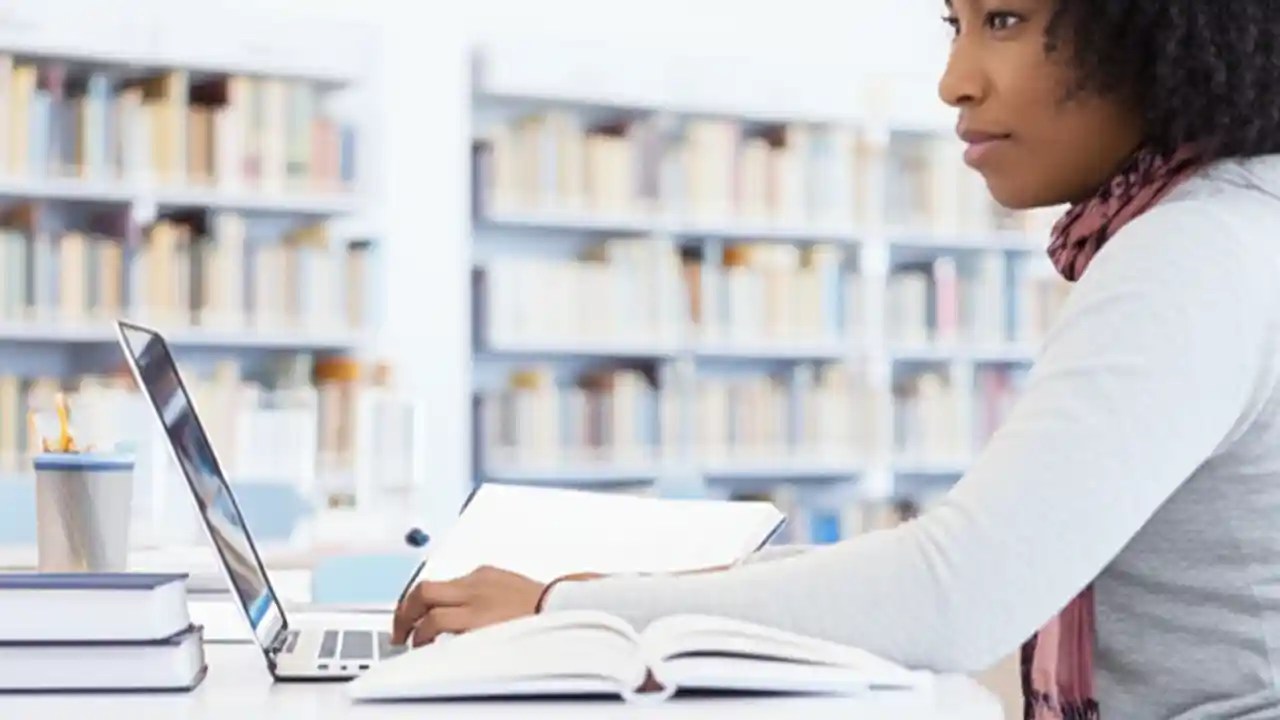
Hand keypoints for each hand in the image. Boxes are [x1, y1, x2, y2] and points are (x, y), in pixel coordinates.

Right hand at [391, 566, 545, 646]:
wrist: (561, 605)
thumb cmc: (535, 627)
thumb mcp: (494, 642)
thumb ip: (462, 640)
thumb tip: (437, 646)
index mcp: (478, 614)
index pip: (432, 621)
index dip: (417, 636)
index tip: (414, 645)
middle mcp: (476, 591)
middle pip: (423, 592)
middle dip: (404, 612)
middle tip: (400, 630)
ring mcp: (481, 578)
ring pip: (436, 583)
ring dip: (420, 601)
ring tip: (415, 618)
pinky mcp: (487, 571)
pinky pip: (456, 579)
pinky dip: (445, 593)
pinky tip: (447, 605)